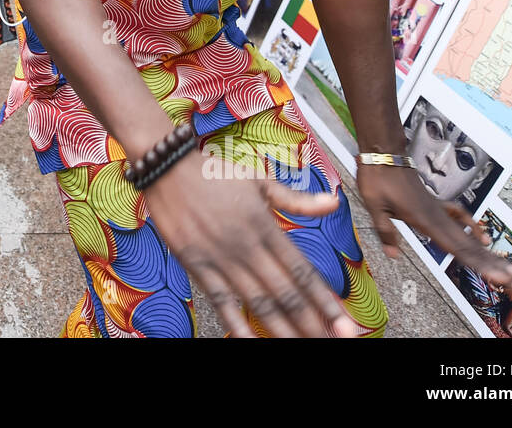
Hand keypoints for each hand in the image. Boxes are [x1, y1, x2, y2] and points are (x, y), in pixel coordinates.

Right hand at [142, 149, 360, 337]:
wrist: (168, 166)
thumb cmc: (214, 172)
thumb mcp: (259, 181)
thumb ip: (297, 200)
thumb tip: (334, 202)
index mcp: (265, 226)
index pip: (302, 272)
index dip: (325, 301)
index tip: (344, 323)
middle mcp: (247, 246)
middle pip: (285, 294)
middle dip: (311, 323)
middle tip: (332, 342)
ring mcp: (220, 258)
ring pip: (257, 302)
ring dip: (281, 329)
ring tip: (300, 344)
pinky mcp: (195, 264)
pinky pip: (219, 299)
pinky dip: (235, 323)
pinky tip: (248, 341)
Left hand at [357, 164, 511, 298]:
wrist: (384, 154)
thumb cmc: (377, 179)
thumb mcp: (374, 206)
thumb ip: (386, 230)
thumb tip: (394, 255)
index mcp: (427, 221)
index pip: (459, 249)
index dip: (481, 266)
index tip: (502, 279)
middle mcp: (439, 218)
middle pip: (473, 248)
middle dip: (498, 267)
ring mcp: (439, 211)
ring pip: (469, 236)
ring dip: (491, 254)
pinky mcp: (436, 205)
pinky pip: (460, 218)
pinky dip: (473, 228)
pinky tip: (483, 239)